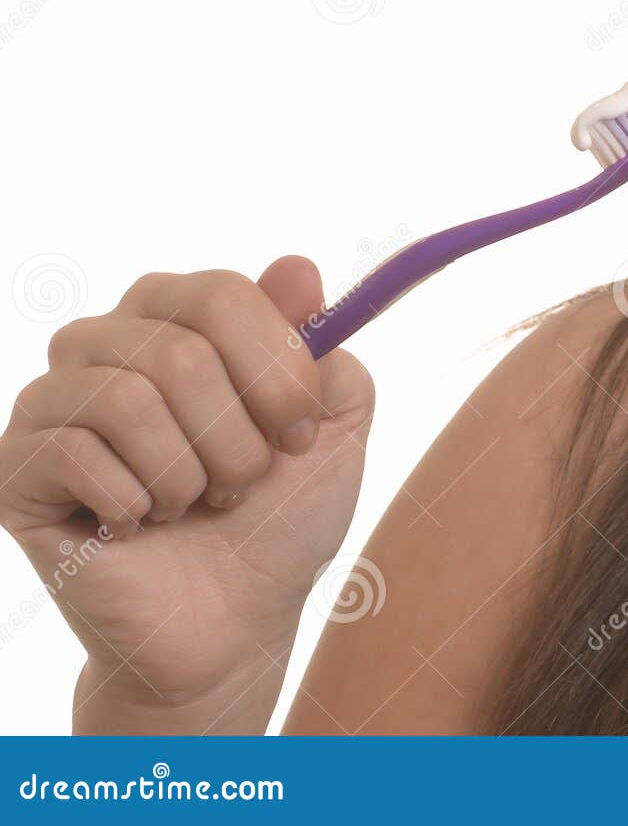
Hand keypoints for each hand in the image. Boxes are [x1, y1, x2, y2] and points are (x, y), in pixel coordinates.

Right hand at [0, 256, 375, 726]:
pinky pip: (77, 453)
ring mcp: (54, 400)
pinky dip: (134, 504)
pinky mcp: (17, 464)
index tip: (299, 432)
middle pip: (180, 350)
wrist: (231, 621)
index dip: (274, 368)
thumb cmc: (281, 515)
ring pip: (128, 397)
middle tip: (241, 483)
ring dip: (187, 474)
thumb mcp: (333, 424)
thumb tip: (297, 267)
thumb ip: (322, 346)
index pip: (222, 293)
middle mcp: (109, 340)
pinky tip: (135, 526)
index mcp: (182, 316)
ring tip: (190, 504)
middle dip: (236, 439)